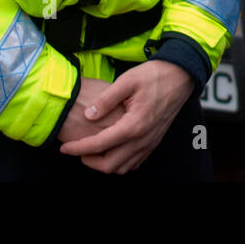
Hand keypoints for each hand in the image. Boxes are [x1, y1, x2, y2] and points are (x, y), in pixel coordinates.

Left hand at [58, 60, 195, 173]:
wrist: (180, 76)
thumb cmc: (154, 75)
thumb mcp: (127, 80)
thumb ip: (106, 99)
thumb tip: (88, 115)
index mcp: (134, 125)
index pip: (100, 145)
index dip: (78, 148)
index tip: (63, 148)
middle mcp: (143, 139)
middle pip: (109, 165)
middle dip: (88, 161)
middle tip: (75, 151)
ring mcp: (150, 143)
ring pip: (122, 168)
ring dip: (103, 164)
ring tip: (90, 152)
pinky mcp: (154, 141)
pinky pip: (134, 163)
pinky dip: (119, 163)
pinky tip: (111, 151)